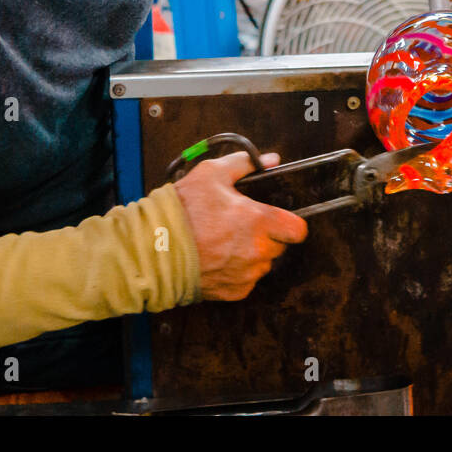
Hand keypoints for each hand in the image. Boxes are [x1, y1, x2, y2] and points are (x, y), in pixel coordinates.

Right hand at [172, 151, 306, 300]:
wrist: (153, 249)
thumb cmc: (182, 211)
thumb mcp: (211, 173)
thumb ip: (245, 163)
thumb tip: (270, 160)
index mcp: (259, 222)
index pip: (298, 229)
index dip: (290, 223)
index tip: (278, 219)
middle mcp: (258, 251)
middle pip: (279, 246)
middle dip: (267, 236)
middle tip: (242, 227)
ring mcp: (246, 274)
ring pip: (263, 264)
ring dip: (252, 255)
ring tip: (225, 242)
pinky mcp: (234, 292)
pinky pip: (246, 281)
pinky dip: (237, 272)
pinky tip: (218, 259)